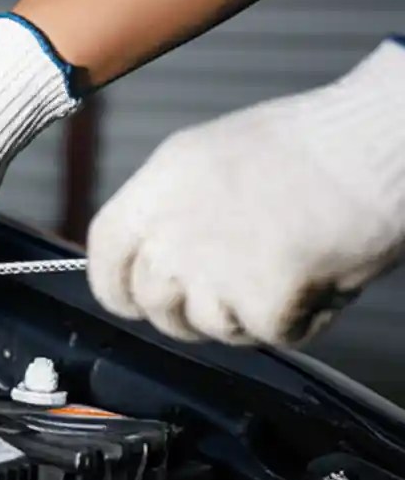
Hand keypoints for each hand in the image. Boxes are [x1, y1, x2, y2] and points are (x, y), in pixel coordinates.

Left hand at [88, 39, 404, 345]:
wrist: (375, 144)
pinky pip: (269, 335)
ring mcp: (213, 270)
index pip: (104, 257)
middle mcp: (173, 232)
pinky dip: (300, 318)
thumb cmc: (311, 144)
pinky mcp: (261, 300)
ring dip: (248, 313)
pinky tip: (319, 276)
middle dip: (190, 309)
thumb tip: (156, 255)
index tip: (132, 298)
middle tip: (235, 288)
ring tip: (289, 265)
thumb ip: (171, 209)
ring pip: (212, 327)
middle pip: (155, 305)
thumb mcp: (208, 159)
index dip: (116, 287)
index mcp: (156, 190)